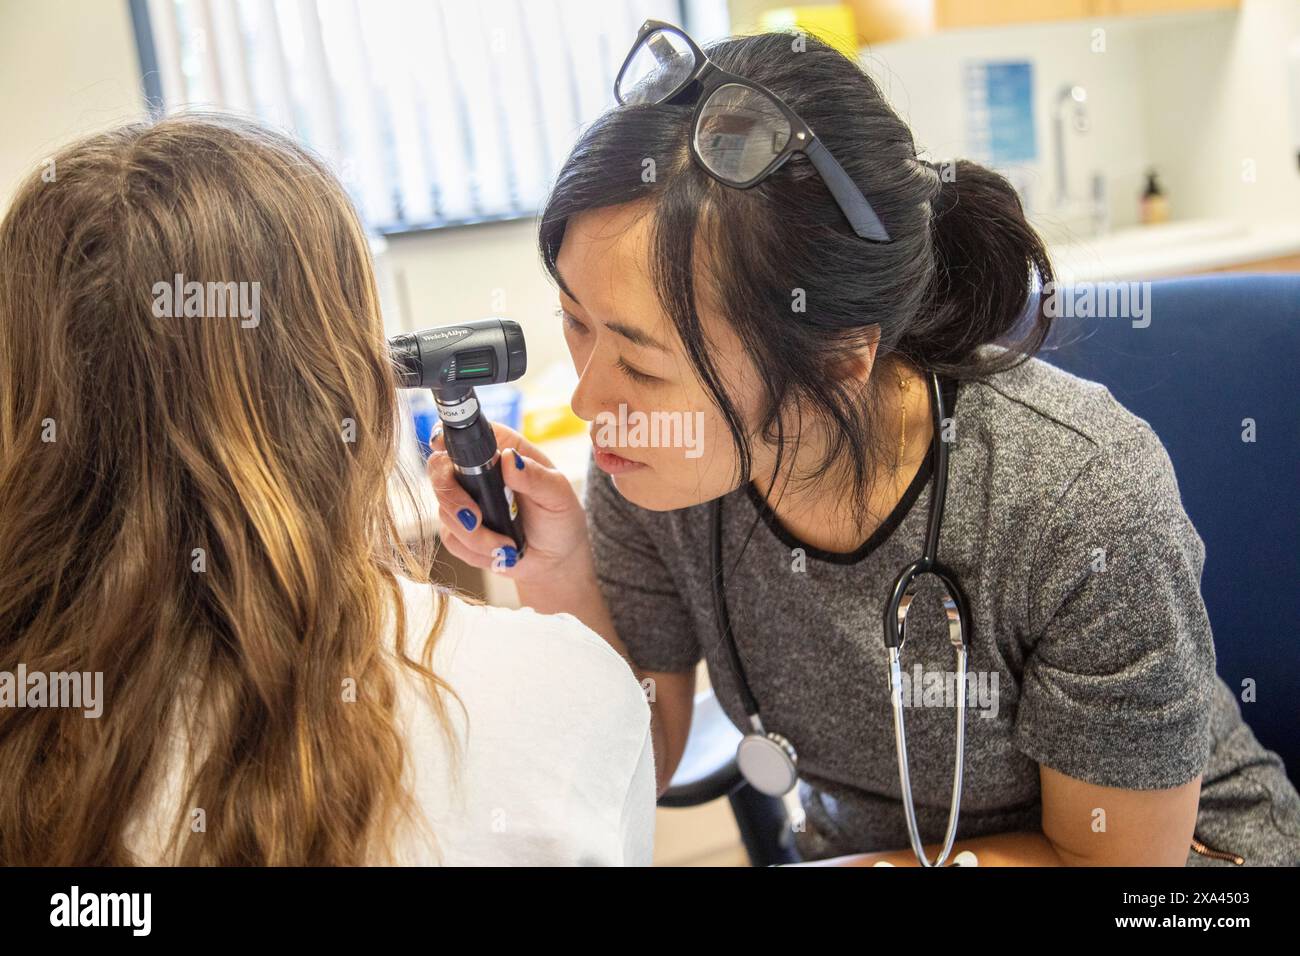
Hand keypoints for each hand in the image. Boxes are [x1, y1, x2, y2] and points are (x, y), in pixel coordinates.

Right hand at [425, 421, 590, 582]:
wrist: (556, 557)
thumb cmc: (560, 517)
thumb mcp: (557, 494)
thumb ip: (535, 477)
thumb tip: (509, 458)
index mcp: (500, 449)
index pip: (465, 435)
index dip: (446, 439)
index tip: (441, 448)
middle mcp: (477, 471)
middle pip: (439, 470)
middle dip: (453, 499)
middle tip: (476, 519)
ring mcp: (465, 499)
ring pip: (444, 511)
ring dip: (475, 536)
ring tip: (507, 546)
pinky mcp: (459, 528)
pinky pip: (452, 539)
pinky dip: (476, 552)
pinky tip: (499, 553)